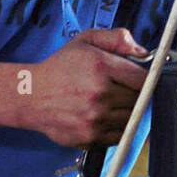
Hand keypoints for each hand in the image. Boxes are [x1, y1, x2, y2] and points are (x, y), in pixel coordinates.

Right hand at [26, 28, 148, 146]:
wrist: (30, 96)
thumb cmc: (60, 67)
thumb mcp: (85, 40)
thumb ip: (116, 38)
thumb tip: (143, 53)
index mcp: (101, 66)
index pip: (143, 79)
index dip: (146, 80)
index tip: (140, 80)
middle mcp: (99, 94)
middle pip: (140, 100)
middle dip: (136, 95)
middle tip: (124, 91)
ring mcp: (95, 118)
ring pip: (132, 119)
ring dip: (129, 112)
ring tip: (114, 104)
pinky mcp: (90, 137)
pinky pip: (120, 136)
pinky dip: (119, 128)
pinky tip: (106, 117)